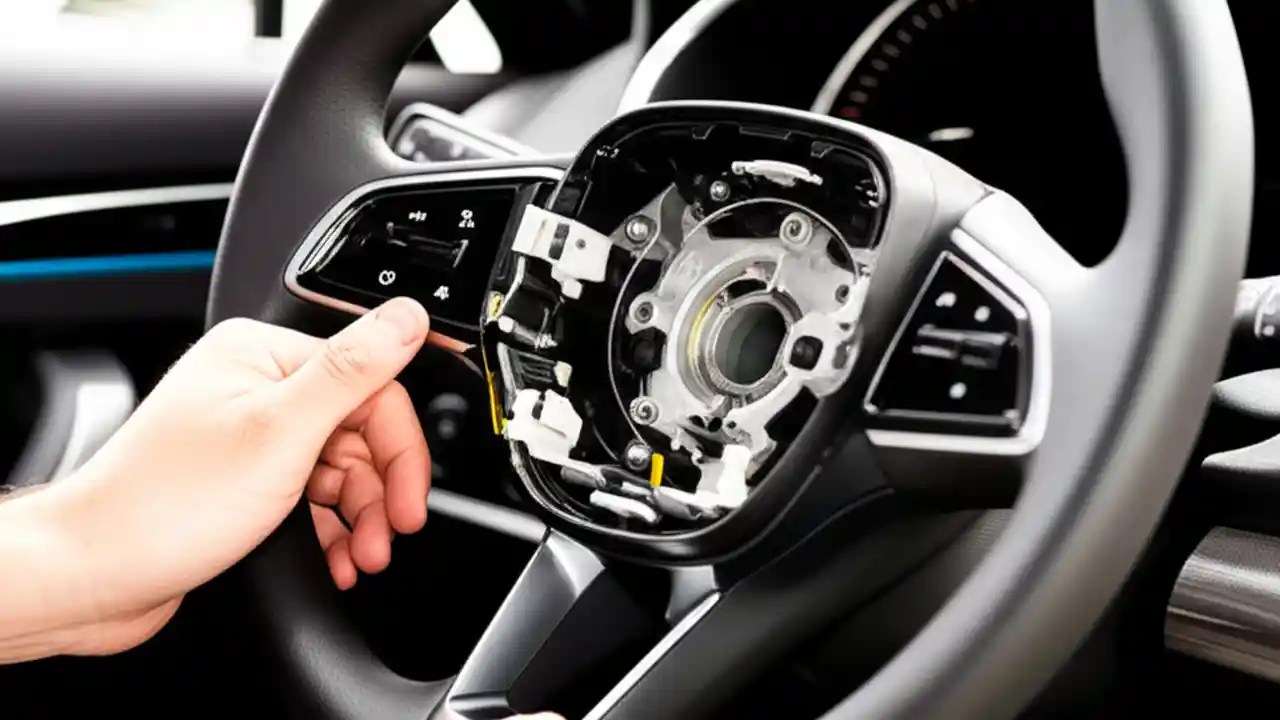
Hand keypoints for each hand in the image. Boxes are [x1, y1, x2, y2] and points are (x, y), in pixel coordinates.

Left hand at [0, 298, 434, 658]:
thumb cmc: (165, 506)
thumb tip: (408, 316)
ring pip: (340, 471)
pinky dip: (332, 530)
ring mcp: (250, 435)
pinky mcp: (246, 479)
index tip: (411, 497)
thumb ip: (352, 371)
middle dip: (378, 493)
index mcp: (263, 355)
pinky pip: (313, 497)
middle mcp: (256, 388)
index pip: (369, 385)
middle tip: (387, 536)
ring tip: (359, 556)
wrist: (95, 575)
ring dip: (360, 518)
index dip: (398, 448)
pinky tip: (335, 556)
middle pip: (359, 433)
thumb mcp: (279, 432)